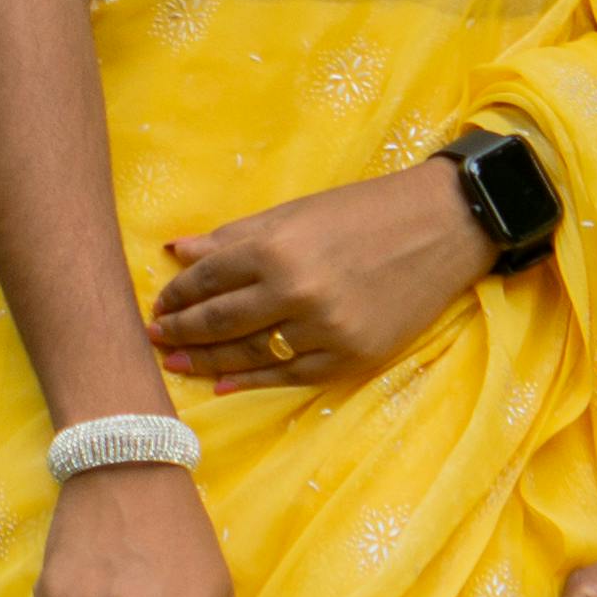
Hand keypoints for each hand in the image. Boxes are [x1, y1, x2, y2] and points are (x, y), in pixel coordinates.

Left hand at [149, 158, 490, 390]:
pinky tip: (224, 385)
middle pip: (222, 322)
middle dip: (182, 331)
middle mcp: (298, 292)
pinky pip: (292, 377)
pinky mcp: (354, 357)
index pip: (209, 279)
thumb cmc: (362, 211)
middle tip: (155, 338)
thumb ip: (234, 238)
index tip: (159, 304)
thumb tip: (176, 251)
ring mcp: (327, 331)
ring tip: (177, 363)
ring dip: (209, 362)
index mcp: (277, 249)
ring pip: (253, 354)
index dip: (178, 294)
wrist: (442, 227)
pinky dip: (254, 382)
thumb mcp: (294, 213)